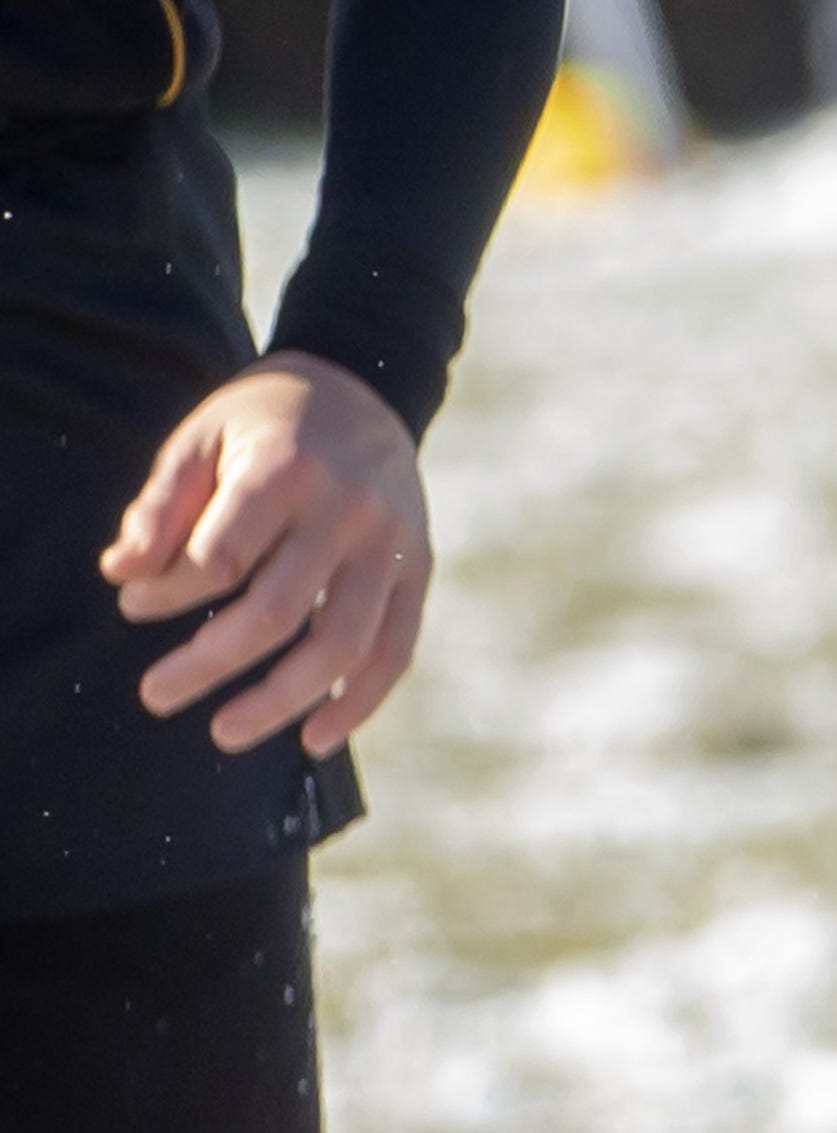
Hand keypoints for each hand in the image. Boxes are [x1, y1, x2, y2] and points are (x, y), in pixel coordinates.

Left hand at [102, 356, 429, 755]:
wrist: (364, 395)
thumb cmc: (264, 423)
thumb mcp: (201, 439)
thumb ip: (162, 505)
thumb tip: (124, 576)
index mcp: (288, 469)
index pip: (224, 555)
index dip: (171, 590)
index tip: (132, 607)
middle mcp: (349, 512)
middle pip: (278, 610)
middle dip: (210, 661)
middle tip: (156, 696)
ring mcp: (393, 549)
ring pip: (342, 645)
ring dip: (282, 699)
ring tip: (226, 732)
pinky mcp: (418, 576)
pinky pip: (394, 654)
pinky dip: (358, 703)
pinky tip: (315, 737)